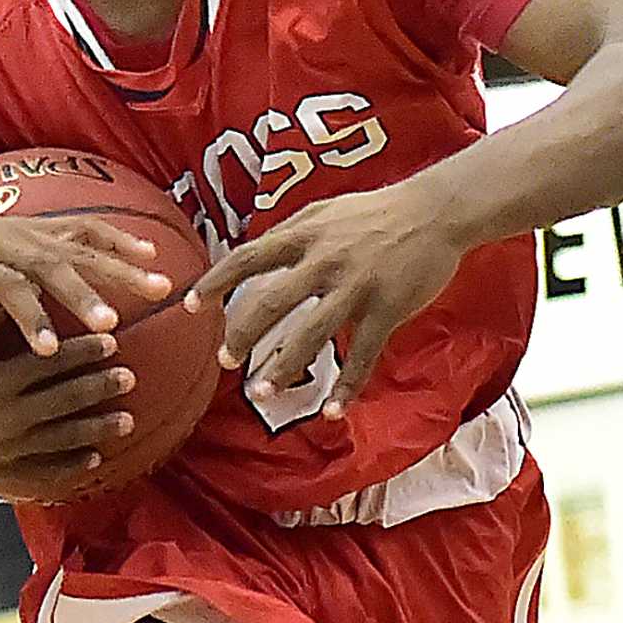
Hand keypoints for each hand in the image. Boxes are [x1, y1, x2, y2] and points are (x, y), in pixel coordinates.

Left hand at [0, 208, 169, 356]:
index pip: (5, 289)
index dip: (28, 318)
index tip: (49, 351)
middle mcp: (4, 242)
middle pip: (50, 264)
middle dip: (84, 292)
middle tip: (114, 325)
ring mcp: (24, 230)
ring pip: (78, 242)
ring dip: (118, 262)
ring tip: (158, 284)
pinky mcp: (36, 225)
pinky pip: (83, 226)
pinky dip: (117, 237)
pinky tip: (149, 253)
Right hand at [0, 329, 138, 502]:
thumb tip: (17, 284)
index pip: (49, 365)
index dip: (82, 353)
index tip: (111, 342)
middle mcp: (3, 419)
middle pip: (63, 402)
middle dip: (99, 389)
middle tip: (129, 376)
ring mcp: (4, 451)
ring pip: (61, 440)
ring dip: (97, 429)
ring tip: (128, 418)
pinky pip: (44, 472)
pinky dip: (72, 465)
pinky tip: (95, 456)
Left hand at [186, 180, 465, 418]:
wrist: (434, 212)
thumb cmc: (375, 212)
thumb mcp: (323, 211)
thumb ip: (290, 234)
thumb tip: (254, 254)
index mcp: (303, 235)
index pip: (247, 257)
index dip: (215, 280)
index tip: (188, 304)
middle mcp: (323, 261)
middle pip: (271, 301)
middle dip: (243, 334)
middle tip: (224, 361)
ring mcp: (355, 286)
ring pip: (311, 333)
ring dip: (285, 367)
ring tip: (262, 393)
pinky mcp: (387, 308)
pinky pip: (362, 355)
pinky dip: (348, 386)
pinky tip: (333, 411)